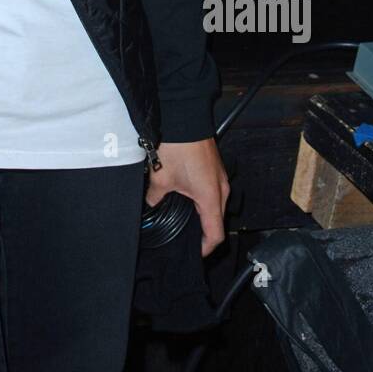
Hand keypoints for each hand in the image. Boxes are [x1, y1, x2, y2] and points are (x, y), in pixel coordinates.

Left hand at [145, 138, 229, 256]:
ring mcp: (220, 178)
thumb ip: (155, 198)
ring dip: (202, 216)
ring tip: (184, 221)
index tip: (194, 254)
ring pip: (216, 207)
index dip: (205, 249)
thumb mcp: (161, 177)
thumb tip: (151, 206)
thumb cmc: (178, 145)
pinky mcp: (215, 169)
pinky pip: (213, 193)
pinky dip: (202, 201)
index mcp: (211, 197)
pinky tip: (185, 199)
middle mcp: (221, 189)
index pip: (216, 234)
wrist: (186, 117)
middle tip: (185, 240)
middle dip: (203, 234)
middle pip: (217, 222)